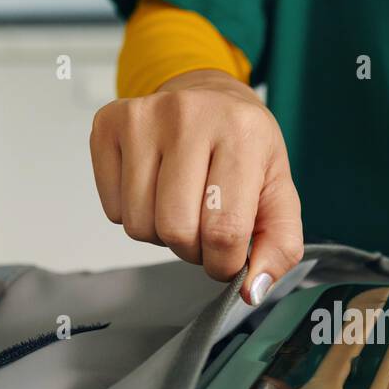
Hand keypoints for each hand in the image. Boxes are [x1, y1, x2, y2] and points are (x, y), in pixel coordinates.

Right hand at [90, 69, 302, 304]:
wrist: (210, 97)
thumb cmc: (243, 147)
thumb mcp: (279, 193)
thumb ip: (280, 247)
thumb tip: (252, 290)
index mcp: (241, 133)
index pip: (224, 229)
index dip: (224, 262)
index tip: (228, 258)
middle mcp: (189, 116)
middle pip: (176, 230)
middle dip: (192, 249)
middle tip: (204, 229)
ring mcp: (142, 117)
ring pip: (139, 225)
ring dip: (162, 234)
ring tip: (181, 206)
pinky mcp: (108, 125)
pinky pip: (113, 209)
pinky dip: (134, 214)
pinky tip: (155, 190)